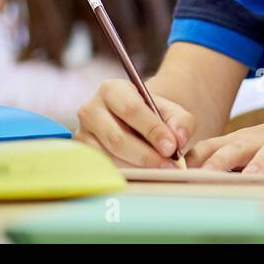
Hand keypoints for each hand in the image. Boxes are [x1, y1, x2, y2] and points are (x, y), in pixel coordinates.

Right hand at [75, 79, 193, 167]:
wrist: (136, 123)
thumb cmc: (153, 116)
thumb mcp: (171, 111)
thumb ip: (181, 122)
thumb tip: (179, 139)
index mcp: (112, 89)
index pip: (131, 110)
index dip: (152, 130)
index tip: (171, 147)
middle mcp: (91, 109)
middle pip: (117, 138)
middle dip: (146, 155)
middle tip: (168, 165)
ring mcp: (83, 134)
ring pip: (110, 158)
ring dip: (138, 168)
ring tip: (160, 170)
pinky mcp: (83, 155)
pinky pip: (104, 169)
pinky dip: (127, 174)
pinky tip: (144, 174)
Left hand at [187, 110, 263, 174]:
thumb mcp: (247, 149)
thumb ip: (221, 160)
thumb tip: (185, 176)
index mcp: (240, 142)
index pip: (211, 147)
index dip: (195, 160)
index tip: (177, 175)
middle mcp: (260, 139)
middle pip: (237, 148)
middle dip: (220, 161)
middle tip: (205, 175)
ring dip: (260, 163)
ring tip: (250, 176)